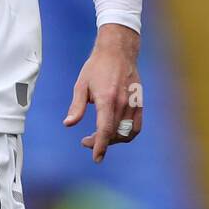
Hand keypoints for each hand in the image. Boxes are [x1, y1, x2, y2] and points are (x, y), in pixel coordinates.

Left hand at [64, 23, 142, 162]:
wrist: (118, 51)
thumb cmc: (96, 67)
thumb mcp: (81, 85)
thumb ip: (76, 107)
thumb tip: (68, 124)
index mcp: (107, 99)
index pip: (105, 130)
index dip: (100, 146)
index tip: (96, 158)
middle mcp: (122, 103)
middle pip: (114, 134)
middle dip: (100, 143)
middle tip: (86, 141)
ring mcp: (133, 103)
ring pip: (126, 133)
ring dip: (113, 141)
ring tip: (100, 137)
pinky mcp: (139, 102)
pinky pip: (136, 126)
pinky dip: (127, 135)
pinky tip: (115, 133)